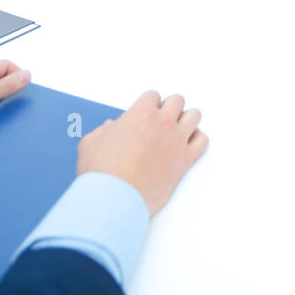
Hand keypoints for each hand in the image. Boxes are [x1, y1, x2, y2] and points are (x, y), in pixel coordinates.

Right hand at [76, 92, 207, 214]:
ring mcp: (176, 140)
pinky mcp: (185, 160)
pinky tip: (187, 144)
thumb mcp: (91, 143)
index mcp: (141, 113)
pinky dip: (197, 139)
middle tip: (160, 121)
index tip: (145, 114)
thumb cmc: (101, 172)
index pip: (153, 96)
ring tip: (176, 130)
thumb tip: (110, 129)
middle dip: (169, 108)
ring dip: (186, 119)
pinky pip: (202, 141)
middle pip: (177, 101)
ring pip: (194, 116)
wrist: (115, 198)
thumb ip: (104, 131)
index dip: (148, 105)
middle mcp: (163, 123)